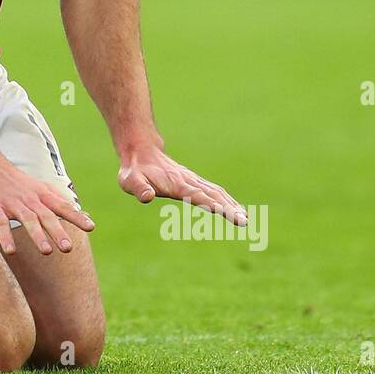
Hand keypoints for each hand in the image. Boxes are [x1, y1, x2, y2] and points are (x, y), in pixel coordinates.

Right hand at [0, 160, 94, 256]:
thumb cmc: (17, 183)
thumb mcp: (42, 189)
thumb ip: (61, 203)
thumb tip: (85, 215)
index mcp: (42, 195)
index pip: (63, 206)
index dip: (76, 216)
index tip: (90, 227)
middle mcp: (30, 199)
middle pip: (46, 216)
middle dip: (57, 232)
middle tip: (68, 248)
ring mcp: (12, 204)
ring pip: (27, 219)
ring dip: (37, 235)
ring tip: (46, 251)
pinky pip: (1, 223)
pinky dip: (6, 236)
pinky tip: (11, 250)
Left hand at [119, 148, 246, 225]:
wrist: (140, 152)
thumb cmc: (134, 171)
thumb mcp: (129, 180)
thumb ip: (139, 188)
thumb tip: (147, 196)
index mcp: (176, 184)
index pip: (198, 196)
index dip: (212, 204)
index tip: (226, 212)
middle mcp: (188, 181)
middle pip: (213, 194)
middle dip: (229, 207)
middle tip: (244, 221)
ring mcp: (192, 180)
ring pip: (216, 192)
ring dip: (231, 204)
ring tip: (245, 218)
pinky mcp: (192, 181)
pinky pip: (213, 190)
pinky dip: (226, 199)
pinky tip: (234, 208)